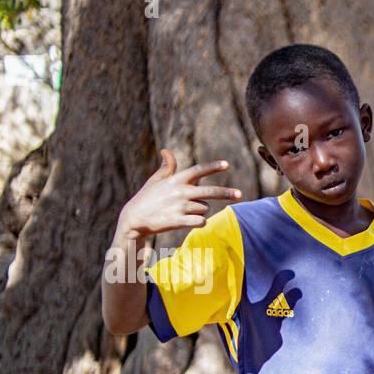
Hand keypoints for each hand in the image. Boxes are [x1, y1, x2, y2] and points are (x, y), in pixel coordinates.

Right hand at [117, 149, 241, 238]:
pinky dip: (199, 222)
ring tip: (182, 212)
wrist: (133, 220)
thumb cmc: (146, 199)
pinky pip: (201, 222)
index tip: (227, 164)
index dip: (212, 167)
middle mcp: (180, 192)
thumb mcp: (155, 181)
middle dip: (226, 192)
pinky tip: (189, 222)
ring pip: (204, 208)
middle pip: (209, 191)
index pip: (197, 170)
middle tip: (240, 194)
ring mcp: (180, 207)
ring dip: (198, 211)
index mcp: (175, 180)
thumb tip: (167, 151)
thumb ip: (166, 167)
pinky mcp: (179, 221)